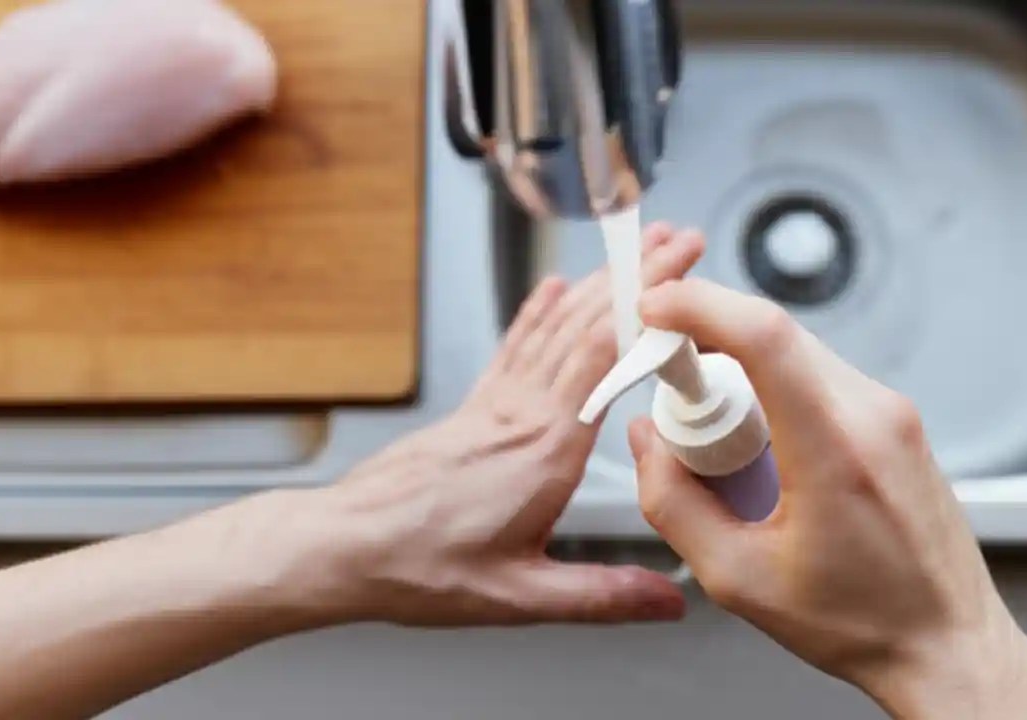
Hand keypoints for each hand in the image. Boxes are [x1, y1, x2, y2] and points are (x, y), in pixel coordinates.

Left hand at [298, 225, 704, 626]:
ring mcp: (493, 406)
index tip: (685, 263)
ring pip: (554, 326)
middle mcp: (521, 413)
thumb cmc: (417, 568)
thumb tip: (670, 601)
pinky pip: (514, 348)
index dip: (653, 299)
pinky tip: (552, 290)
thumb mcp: (519, 596)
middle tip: (678, 240)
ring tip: (634, 253)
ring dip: (599, 284)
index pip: (610, 350)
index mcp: (546, 449)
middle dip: (639, 275)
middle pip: (590, 323)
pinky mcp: (471, 411)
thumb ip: (601, 596)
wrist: (341, 548)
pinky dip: (538, 312)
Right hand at [628, 279, 1026, 718]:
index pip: (764, 335)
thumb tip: (646, 441)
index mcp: (835, 449)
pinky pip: (820, 375)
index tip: (655, 308)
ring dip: (741, 367)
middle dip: (707, 339)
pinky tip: (760, 442)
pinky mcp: (897, 419)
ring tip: (718, 433)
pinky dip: (774, 387)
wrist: (948, 644)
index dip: (699, 306)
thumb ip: (673, 502)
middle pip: (773, 332)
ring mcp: (893, 412)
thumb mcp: (738, 579)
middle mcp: (873, 414)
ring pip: (795, 351)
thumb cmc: (860, 622)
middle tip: (669, 382)